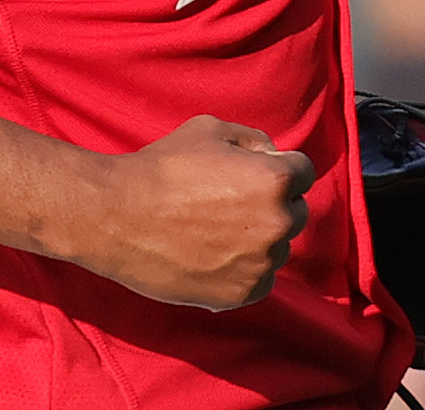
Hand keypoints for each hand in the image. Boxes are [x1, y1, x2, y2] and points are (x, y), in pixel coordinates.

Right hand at [83, 115, 314, 310]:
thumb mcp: (211, 130)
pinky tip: (214, 252)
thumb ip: (253, 140)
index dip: (281, 166)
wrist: (119, 216)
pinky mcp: (240, 295)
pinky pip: (261, 279)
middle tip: (233, 199)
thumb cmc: (164, 167)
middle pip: (295, 211)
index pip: (304, 171)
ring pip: (279, 247)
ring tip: (217, 227)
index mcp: (274, 180)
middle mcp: (275, 224)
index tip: (256, 172)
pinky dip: (246, 268)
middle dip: (273, 202)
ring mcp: (260, 264)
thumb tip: (273, 156)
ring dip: (260, 237)